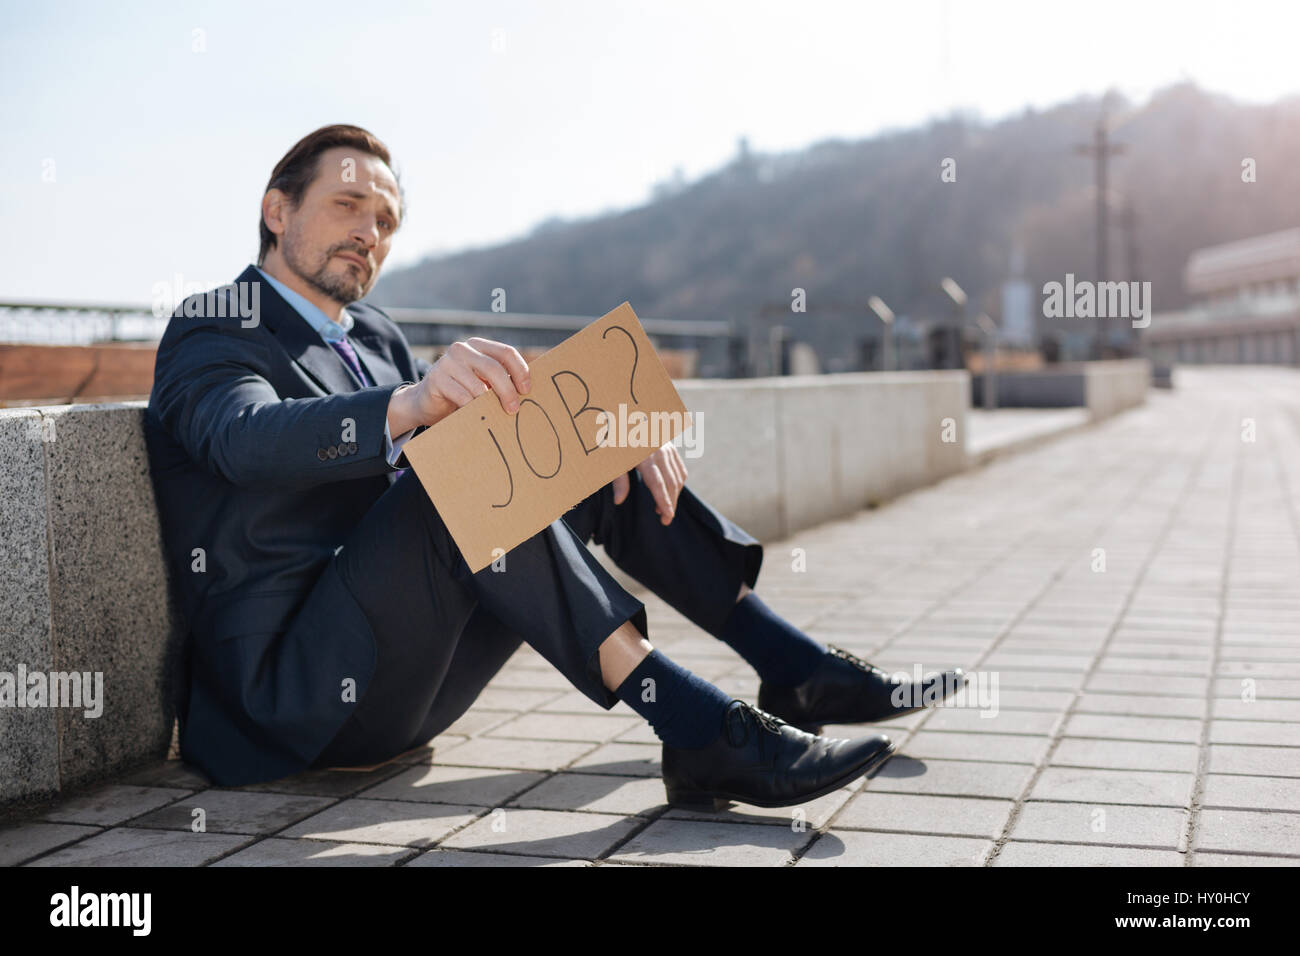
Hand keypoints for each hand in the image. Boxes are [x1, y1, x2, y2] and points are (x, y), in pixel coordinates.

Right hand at [391, 337, 530, 434]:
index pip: (506, 352)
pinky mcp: (437, 379)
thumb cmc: (463, 391)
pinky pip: (463, 398)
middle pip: (494, 368)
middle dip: (508, 391)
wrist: (426, 401)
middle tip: (514, 409)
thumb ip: (500, 379)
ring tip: (493, 415)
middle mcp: (462, 349)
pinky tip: (476, 415)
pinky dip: (473, 409)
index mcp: (478, 345)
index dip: (521, 371)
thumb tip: (527, 390)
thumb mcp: (482, 380)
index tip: (526, 390)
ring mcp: (448, 363)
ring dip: (489, 404)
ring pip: (478, 387)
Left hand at [611, 442, 687, 524]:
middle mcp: (659, 451)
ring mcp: (667, 447)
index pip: (658, 485)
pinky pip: (679, 467)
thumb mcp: (612, 459)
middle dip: (671, 503)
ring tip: (663, 509)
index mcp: (644, 455)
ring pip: (678, 476)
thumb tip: (619, 501)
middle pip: (671, 483)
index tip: (667, 518)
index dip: (664, 502)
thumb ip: (618, 480)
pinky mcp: (669, 445)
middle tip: (665, 520)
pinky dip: (678, 482)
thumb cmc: (614, 438)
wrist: (624, 416)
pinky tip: (670, 492)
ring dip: (674, 494)